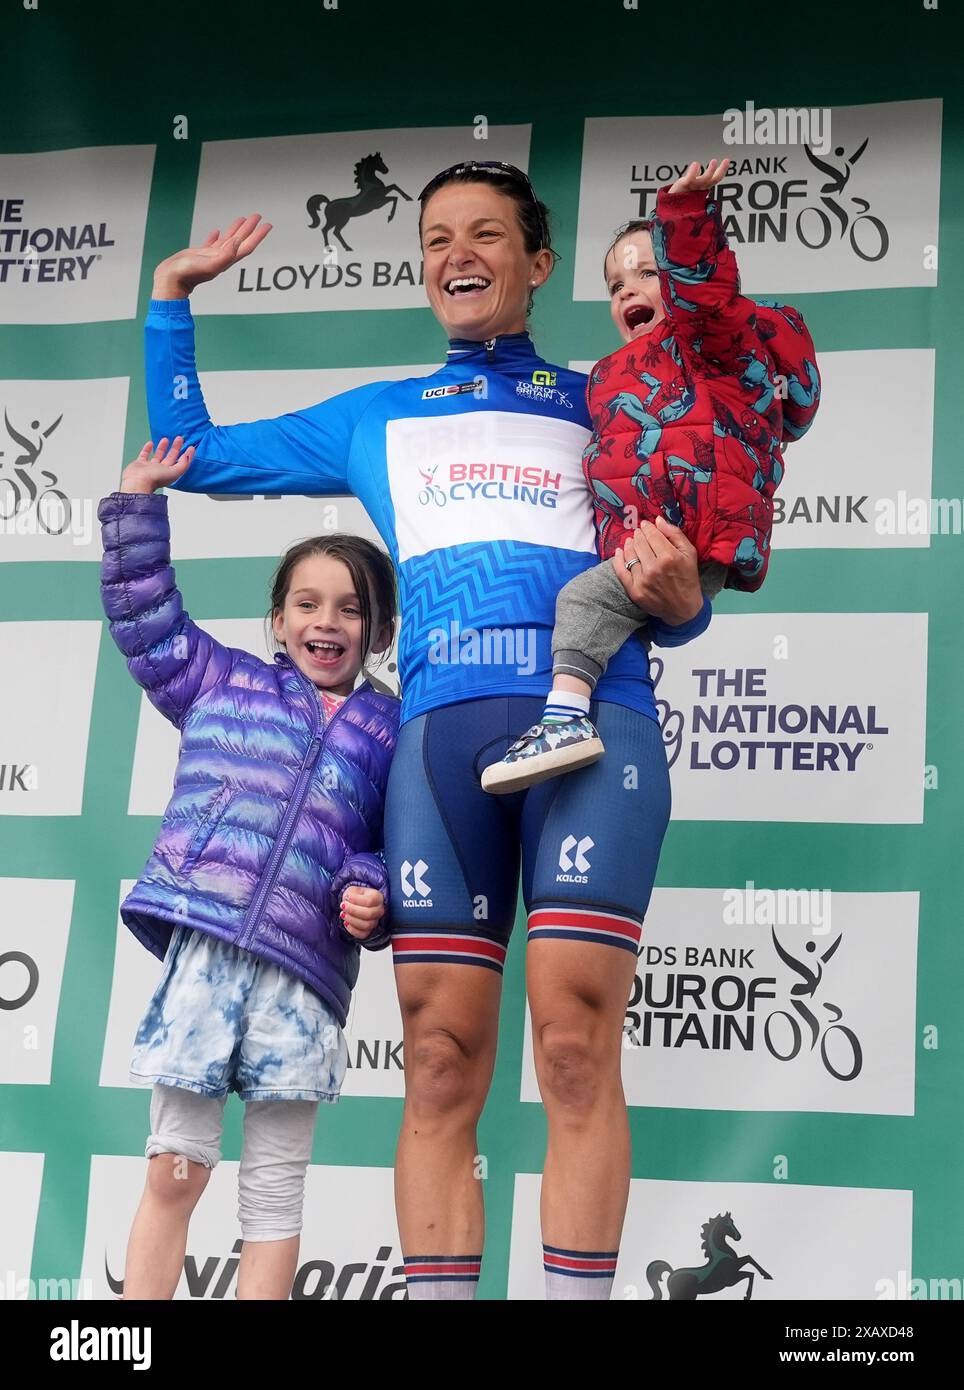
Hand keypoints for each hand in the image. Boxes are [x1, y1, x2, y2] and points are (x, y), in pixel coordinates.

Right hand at [120, 437, 194, 494]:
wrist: (138, 481)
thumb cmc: (155, 479)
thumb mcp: (175, 472)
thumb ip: (183, 464)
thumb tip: (188, 456)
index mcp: (170, 473)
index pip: (181, 463)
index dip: (187, 455)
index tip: (191, 447)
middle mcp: (161, 470)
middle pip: (171, 457)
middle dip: (176, 448)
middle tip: (179, 438)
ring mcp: (150, 467)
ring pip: (158, 455)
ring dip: (162, 447)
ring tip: (166, 439)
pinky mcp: (140, 464)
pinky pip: (144, 455)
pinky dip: (147, 449)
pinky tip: (150, 443)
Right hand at [152, 214, 271, 298]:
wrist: (171, 281)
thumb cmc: (188, 275)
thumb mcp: (210, 265)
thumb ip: (225, 255)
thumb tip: (237, 242)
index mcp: (226, 259)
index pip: (247, 245)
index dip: (258, 235)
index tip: (267, 225)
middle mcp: (221, 258)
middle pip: (240, 240)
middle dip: (250, 228)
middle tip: (257, 216)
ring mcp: (211, 256)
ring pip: (227, 240)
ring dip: (236, 230)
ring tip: (243, 219)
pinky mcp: (199, 255)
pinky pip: (211, 243)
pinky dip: (216, 237)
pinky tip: (217, 231)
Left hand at [339, 886, 384, 940]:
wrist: (357, 904)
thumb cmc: (356, 896)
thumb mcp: (353, 890)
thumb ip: (351, 894)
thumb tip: (348, 899)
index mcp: (377, 897)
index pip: (370, 901)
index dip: (356, 900)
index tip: (346, 897)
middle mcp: (379, 910)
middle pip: (369, 914)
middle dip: (352, 910)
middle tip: (342, 906)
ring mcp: (375, 922)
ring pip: (366, 925)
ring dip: (352, 920)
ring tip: (343, 914)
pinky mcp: (369, 931)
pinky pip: (363, 934)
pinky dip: (352, 930)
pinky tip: (346, 923)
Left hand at [613, 517, 702, 624]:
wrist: (683, 608)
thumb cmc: (688, 578)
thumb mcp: (689, 553)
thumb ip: (675, 534)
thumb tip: (657, 520)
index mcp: (669, 557)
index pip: (652, 535)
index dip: (647, 528)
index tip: (645, 525)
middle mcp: (654, 568)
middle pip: (639, 543)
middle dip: (638, 535)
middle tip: (638, 532)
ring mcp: (642, 580)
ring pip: (630, 555)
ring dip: (629, 544)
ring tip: (631, 541)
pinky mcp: (634, 591)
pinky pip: (621, 571)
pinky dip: (618, 559)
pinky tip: (619, 551)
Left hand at [667, 157, 728, 195]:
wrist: (669, 203)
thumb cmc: (682, 194)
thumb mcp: (693, 185)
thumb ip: (702, 178)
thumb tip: (712, 166)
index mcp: (703, 187)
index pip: (715, 179)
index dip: (722, 170)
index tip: (727, 160)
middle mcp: (700, 188)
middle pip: (713, 180)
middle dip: (721, 171)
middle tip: (726, 161)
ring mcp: (693, 187)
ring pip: (704, 180)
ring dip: (711, 171)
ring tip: (714, 161)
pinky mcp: (684, 185)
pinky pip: (690, 178)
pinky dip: (694, 172)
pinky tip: (696, 164)